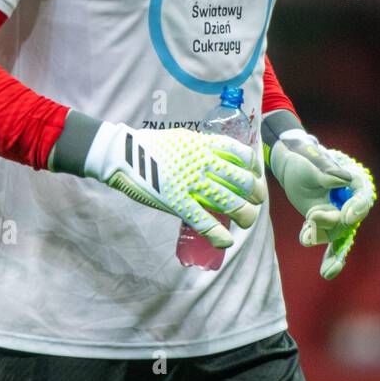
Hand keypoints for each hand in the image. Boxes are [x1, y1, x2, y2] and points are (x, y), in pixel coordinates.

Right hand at [84, 123, 265, 248]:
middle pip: (243, 181)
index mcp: (206, 145)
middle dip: (256, 194)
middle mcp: (204, 163)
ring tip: (247, 221)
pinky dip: (218, 234)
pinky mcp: (177, 201)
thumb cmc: (152, 146)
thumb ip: (203, 149)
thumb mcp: (184, 139)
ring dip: (245, 215)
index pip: (242, 155)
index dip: (255, 169)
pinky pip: (204, 220)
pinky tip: (226, 241)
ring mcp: (192, 183)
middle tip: (256, 202)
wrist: (123, 153)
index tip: (256, 176)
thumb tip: (218, 159)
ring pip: (230, 202)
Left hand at [267, 128, 375, 278]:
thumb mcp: (312, 159)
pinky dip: (324, 251)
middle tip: (320, 234)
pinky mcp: (326, 223)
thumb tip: (342, 180)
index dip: (358, 207)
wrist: (292, 163)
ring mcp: (339, 213)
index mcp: (354, 179)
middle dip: (336, 229)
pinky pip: (329, 241)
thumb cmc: (305, 156)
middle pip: (350, 220)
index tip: (346, 217)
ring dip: (322, 236)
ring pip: (338, 234)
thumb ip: (326, 170)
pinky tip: (318, 260)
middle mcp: (350, 199)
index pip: (363, 195)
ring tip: (305, 236)